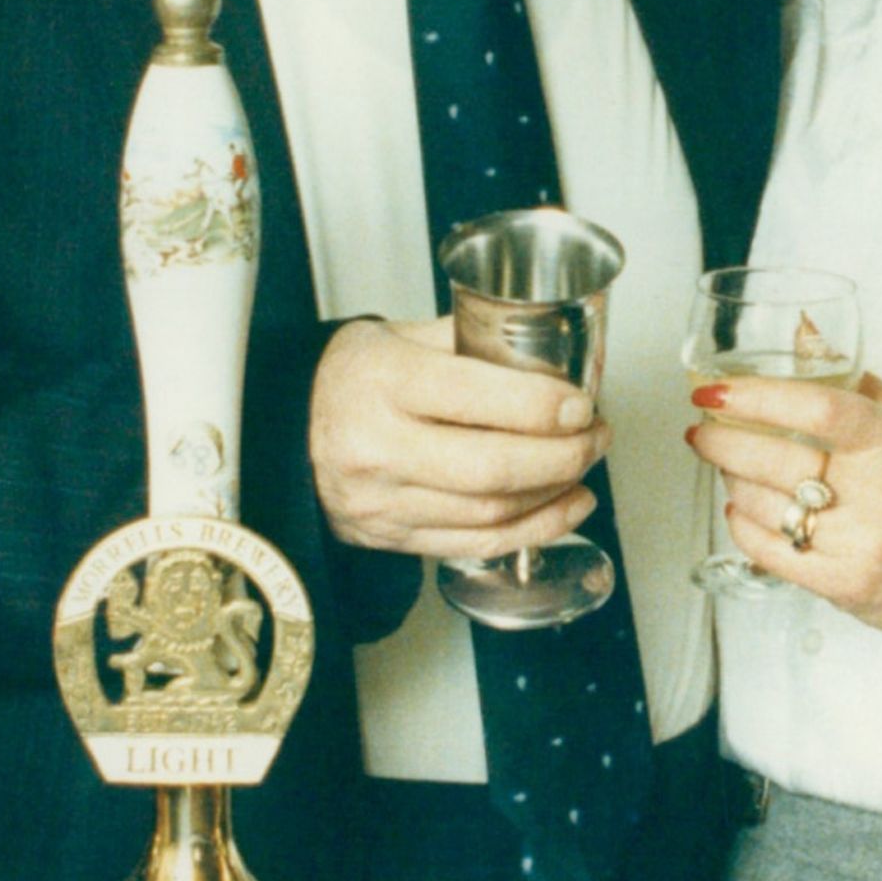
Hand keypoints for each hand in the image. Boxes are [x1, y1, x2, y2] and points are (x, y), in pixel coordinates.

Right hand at [309, 316, 608, 560]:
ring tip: (586, 464)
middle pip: (490, 468)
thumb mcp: (398, 335)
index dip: (539, 405)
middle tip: (596, 435)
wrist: (285, 432)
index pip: (473, 397)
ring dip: (555, 493)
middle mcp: (378, 447)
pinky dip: (533, 531)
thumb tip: (550, 352)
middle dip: (562, 455)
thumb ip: (469, 339)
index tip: (581, 403)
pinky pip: (476, 545)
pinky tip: (565, 507)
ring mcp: (383, 502)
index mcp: (382, 382)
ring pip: (489, 513)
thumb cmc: (350, 377)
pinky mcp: (392, 539)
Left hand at [689, 370, 881, 656]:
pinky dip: (742, 525)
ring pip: (764, 504)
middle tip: (701, 428)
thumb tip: (808, 340)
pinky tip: (739, 508)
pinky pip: (771, 551)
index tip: (717, 391)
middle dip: (721, 440)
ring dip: (731, 479)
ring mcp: (858, 542)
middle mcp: (878, 492)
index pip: (818, 407)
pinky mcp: (843, 584)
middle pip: (776, 457)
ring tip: (726, 464)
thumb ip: (863, 385)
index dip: (758, 395)